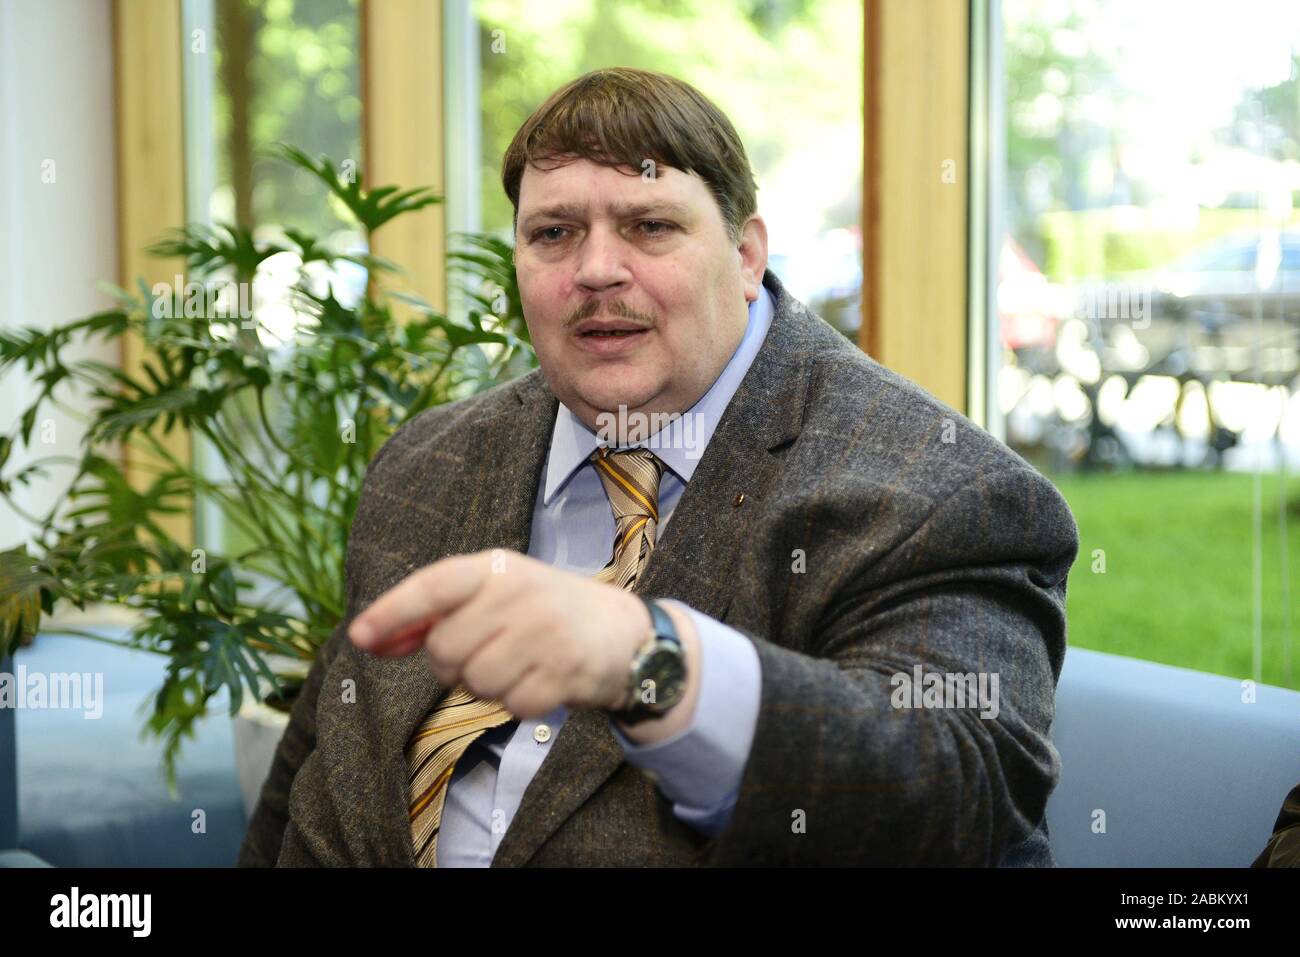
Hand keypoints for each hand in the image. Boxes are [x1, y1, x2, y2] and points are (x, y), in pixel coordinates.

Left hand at [346, 549, 652, 718]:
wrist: (626, 634)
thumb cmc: (547, 612)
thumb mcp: (498, 594)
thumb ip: (438, 612)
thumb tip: (370, 637)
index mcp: (498, 567)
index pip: (434, 585)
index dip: (391, 611)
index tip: (358, 636)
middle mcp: (520, 593)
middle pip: (445, 649)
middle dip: (453, 664)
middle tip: (488, 652)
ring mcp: (545, 632)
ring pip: (475, 682)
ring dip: (488, 686)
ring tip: (519, 665)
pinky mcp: (565, 671)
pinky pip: (511, 705)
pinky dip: (520, 703)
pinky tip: (542, 680)